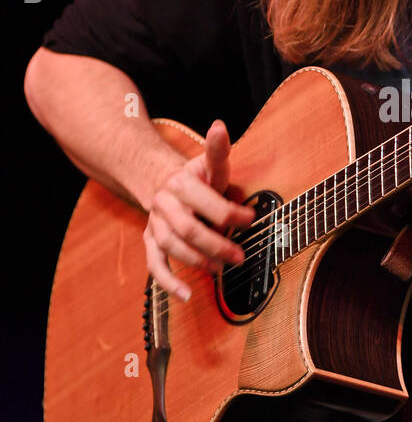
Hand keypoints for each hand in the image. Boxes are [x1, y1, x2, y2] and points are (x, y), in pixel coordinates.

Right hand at [143, 119, 255, 299]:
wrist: (162, 182)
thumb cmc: (196, 177)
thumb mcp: (210, 163)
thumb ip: (219, 150)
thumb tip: (220, 126)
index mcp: (181, 183)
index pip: (208, 202)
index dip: (231, 214)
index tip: (251, 220)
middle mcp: (164, 204)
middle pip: (188, 229)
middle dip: (216, 245)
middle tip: (239, 256)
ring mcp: (155, 224)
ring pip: (171, 247)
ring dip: (196, 261)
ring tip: (219, 270)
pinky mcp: (151, 241)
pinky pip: (155, 265)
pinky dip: (168, 282)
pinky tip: (185, 294)